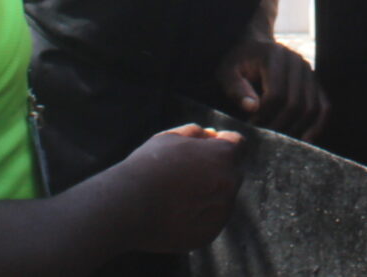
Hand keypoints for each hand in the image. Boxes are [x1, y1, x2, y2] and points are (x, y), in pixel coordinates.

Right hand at [109, 124, 243, 253]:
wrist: (129, 205)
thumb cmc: (148, 166)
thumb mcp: (171, 137)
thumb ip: (197, 133)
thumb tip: (212, 135)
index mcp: (224, 156)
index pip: (238, 144)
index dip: (223, 142)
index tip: (207, 147)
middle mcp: (229, 183)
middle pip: (233, 171)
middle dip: (217, 168)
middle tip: (187, 172)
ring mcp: (221, 211)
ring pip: (223, 197)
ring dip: (210, 193)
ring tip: (177, 194)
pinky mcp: (210, 233)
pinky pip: (212, 219)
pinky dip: (201, 215)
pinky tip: (177, 212)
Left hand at [214, 36, 328, 141]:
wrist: (256, 46)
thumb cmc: (238, 62)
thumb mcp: (227, 71)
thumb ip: (236, 88)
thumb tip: (253, 108)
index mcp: (274, 56)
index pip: (276, 94)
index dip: (264, 115)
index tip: (251, 125)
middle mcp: (297, 61)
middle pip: (296, 103)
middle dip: (279, 126)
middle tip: (264, 138)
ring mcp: (309, 71)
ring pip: (312, 107)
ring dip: (297, 129)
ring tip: (279, 141)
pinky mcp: (315, 81)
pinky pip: (324, 105)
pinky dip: (318, 124)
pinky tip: (306, 140)